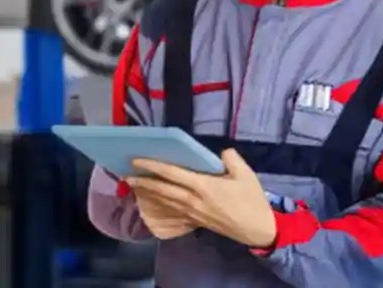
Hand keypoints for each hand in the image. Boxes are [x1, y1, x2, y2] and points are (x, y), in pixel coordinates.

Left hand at [127, 148, 276, 248]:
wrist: (256, 230)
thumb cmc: (251, 201)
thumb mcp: (246, 175)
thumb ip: (231, 159)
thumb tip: (221, 152)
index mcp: (203, 186)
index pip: (172, 174)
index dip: (153, 165)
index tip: (137, 159)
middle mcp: (193, 200)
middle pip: (162, 189)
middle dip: (143, 181)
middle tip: (126, 173)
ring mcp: (193, 212)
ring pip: (165, 200)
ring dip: (148, 192)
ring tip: (134, 184)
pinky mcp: (195, 220)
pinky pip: (173, 210)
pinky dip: (160, 204)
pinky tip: (152, 200)